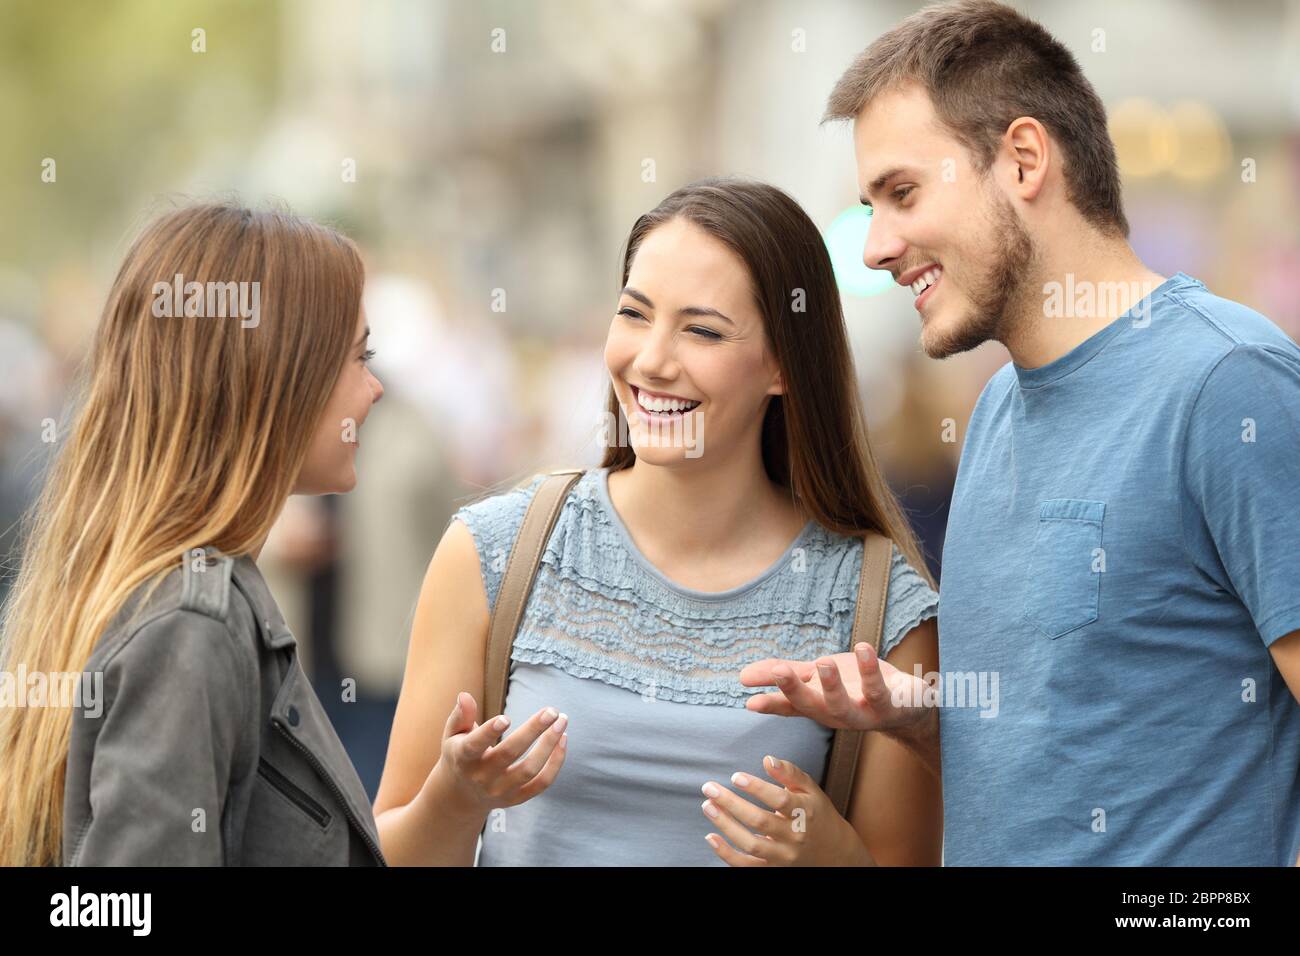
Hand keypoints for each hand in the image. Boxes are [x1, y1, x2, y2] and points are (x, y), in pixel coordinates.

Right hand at [430, 691, 567, 815]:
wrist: (461, 796)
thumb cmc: (460, 754)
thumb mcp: (453, 735)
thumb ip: (461, 715)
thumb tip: (465, 695)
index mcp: (463, 758)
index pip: (474, 746)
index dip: (489, 732)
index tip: (506, 718)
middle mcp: (482, 777)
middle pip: (509, 754)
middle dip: (533, 731)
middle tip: (551, 711)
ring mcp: (500, 790)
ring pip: (529, 770)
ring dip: (549, 745)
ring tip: (562, 721)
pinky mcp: (516, 798)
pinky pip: (541, 783)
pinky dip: (555, 763)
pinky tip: (562, 740)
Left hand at [700, 756, 874, 865]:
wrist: (833, 853)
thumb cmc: (816, 814)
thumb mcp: (810, 790)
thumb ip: (789, 773)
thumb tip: (767, 760)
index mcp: (805, 813)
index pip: (779, 800)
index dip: (756, 788)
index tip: (735, 776)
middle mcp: (794, 837)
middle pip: (759, 822)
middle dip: (731, 804)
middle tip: (709, 788)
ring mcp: (783, 857)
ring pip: (750, 845)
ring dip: (726, 826)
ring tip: (708, 806)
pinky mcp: (772, 870)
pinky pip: (746, 866)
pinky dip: (726, 854)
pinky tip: (710, 837)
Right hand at [739, 642, 929, 734]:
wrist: (910, 709)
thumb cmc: (858, 690)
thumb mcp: (819, 680)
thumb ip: (787, 676)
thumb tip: (742, 676)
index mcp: (820, 707)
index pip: (791, 707)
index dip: (772, 704)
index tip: (750, 701)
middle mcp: (839, 714)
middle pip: (813, 706)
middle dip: (795, 690)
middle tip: (779, 671)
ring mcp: (866, 713)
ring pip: (845, 704)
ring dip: (833, 685)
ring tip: (824, 662)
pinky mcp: (893, 704)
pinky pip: (881, 688)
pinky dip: (872, 669)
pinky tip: (864, 647)